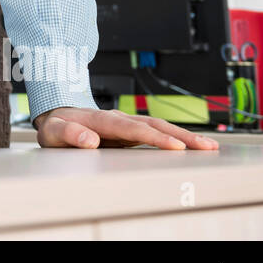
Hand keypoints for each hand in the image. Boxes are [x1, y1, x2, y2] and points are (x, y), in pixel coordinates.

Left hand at [33, 106, 219, 149]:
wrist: (56, 116)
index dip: (153, 138)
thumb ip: (68, 135)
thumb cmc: (55, 126)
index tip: (175, 147)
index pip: (131, 129)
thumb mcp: (53, 132)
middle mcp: (117, 118)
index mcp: (100, 119)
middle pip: (153, 125)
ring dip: (184, 136)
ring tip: (209, 147)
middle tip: (207, 147)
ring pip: (158, 127)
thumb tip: (89, 140)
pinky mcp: (129, 130)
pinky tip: (192, 146)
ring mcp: (125, 122)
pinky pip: (155, 133)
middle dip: (181, 135)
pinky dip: (175, 138)